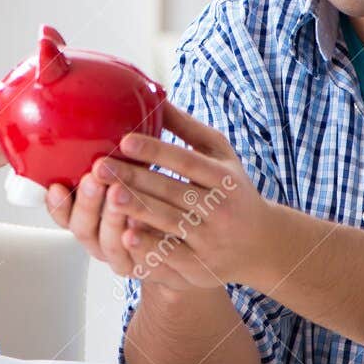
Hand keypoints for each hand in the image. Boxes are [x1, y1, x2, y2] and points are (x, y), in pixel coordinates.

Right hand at [45, 174, 194, 290]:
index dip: (57, 204)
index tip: (57, 186)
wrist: (189, 241)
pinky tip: (143, 224)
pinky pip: (141, 259)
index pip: (64, 215)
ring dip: (110, 219)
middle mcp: (102, 241)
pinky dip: (140, 243)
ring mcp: (125, 258)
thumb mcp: (135, 177)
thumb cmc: (158, 201)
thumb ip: (120, 160)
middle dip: (85, 203)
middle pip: (82, 229)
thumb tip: (111, 112)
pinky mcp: (150, 267)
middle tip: (93, 179)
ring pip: (109, 244)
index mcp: (91, 220)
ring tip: (118, 196)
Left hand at [88, 101, 279, 289]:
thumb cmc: (233, 192)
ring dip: (139, 210)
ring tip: (108, 196)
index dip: (156, 151)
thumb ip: (187, 130)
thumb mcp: (220, 157)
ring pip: (171, 223)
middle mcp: (220, 208)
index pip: (187, 161)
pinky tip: (125, 236)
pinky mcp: (201, 266)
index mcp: (224, 178)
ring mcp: (211, 239)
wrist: (262, 245)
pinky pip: (173, 256)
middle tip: (101, 166)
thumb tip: (155, 97)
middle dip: (136, 179)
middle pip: (174, 191)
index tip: (125, 140)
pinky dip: (150, 247)